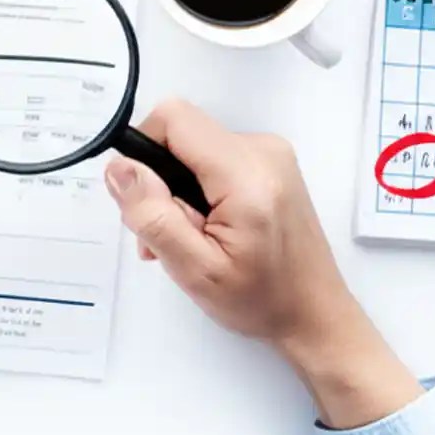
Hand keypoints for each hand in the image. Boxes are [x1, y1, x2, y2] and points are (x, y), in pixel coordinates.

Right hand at [105, 99, 422, 428]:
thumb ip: (153, 216)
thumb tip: (119, 168)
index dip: (144, 151)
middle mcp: (262, 150)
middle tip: (165, 238)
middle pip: (181, 136)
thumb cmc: (260, 301)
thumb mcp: (195, 271)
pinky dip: (198, 190)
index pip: (174, 119)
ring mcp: (270, 154)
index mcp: (246, 174)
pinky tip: (207, 230)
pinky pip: (213, 159)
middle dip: (159, 182)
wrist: (315, 315)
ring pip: (193, 149)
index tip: (145, 202)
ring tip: (189, 243)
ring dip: (177, 192)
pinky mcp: (270, 163)